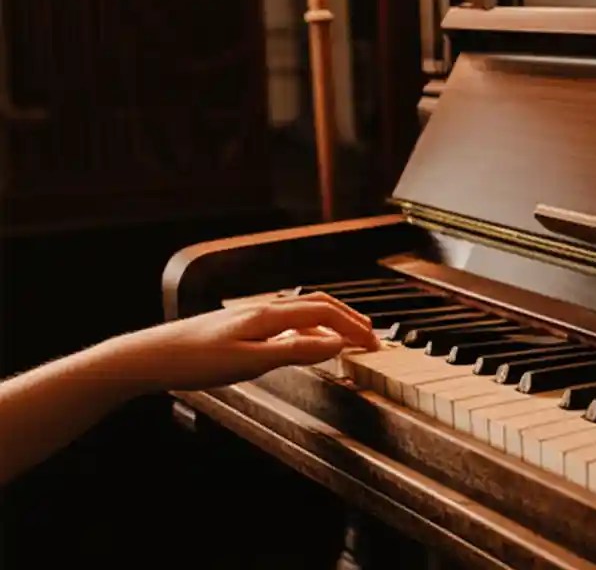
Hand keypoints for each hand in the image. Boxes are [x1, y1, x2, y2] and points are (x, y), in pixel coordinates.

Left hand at [105, 292, 379, 393]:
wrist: (148, 357)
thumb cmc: (193, 361)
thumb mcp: (251, 361)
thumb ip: (296, 351)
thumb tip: (336, 344)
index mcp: (270, 315)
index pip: (327, 314)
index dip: (355, 328)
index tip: (375, 345)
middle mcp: (263, 310)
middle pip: (319, 305)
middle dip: (350, 318)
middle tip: (371, 338)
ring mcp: (252, 317)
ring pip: (304, 311)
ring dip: (332, 321)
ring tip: (347, 337)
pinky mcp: (240, 327)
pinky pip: (287, 321)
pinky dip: (310, 328)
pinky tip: (304, 343)